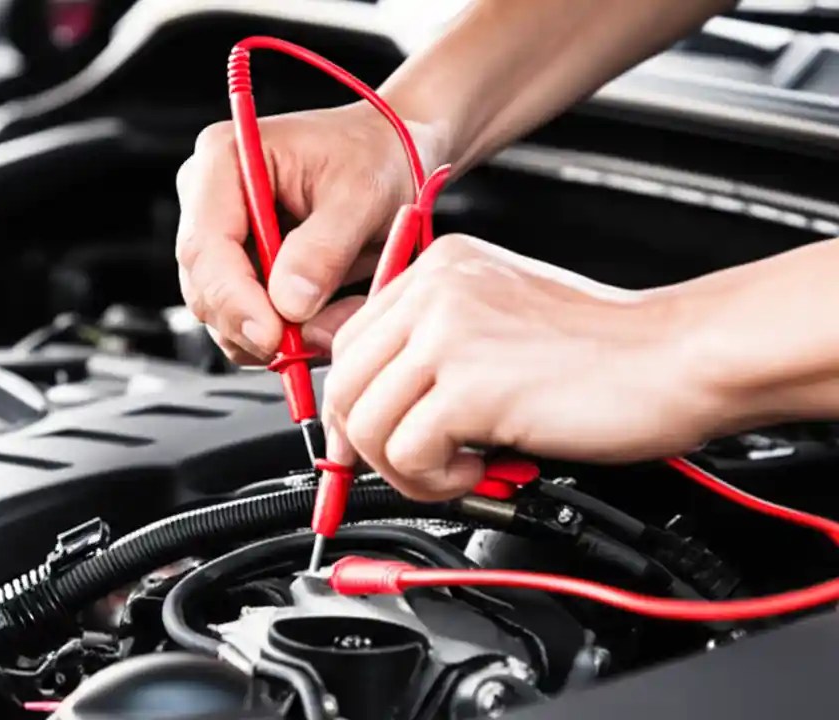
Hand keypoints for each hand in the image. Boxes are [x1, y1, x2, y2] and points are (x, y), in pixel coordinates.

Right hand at [175, 103, 445, 362]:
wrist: (390, 157)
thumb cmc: (375, 156)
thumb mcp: (362, 195)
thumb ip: (323, 250)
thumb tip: (289, 305)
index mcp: (224, 160)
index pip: (206, 245)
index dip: (233, 298)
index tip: (272, 335)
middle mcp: (207, 200)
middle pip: (205, 287)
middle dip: (257, 324)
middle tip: (317, 337)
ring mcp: (218, 239)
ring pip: (222, 314)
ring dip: (277, 335)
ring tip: (339, 317)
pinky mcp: (236, 272)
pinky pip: (244, 323)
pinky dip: (284, 337)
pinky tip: (325, 318)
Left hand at [321, 234, 719, 500]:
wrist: (677, 356)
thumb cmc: (604, 350)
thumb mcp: (499, 323)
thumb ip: (435, 348)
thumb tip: (370, 406)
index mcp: (440, 269)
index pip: (351, 339)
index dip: (354, 402)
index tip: (369, 441)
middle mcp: (436, 291)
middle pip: (345, 383)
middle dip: (367, 444)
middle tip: (415, 467)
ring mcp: (449, 334)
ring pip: (364, 423)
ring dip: (402, 469)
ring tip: (455, 472)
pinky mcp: (471, 386)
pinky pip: (406, 452)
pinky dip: (434, 481)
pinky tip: (478, 472)